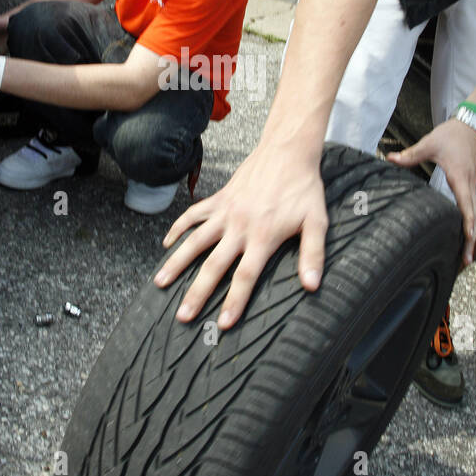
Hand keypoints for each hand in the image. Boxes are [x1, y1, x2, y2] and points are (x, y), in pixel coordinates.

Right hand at [156, 141, 327, 329]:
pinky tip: (167, 244)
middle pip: (214, 266)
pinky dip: (178, 228)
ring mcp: (225, 212)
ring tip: (159, 283)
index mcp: (263, 237)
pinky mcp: (218, 199)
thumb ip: (312, 255)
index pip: (245, 277)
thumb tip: (311, 285)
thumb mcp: (316, 222)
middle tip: (183, 316)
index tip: (222, 324)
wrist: (286, 152)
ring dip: (176, 263)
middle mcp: (239, 227)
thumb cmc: (303, 189)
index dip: (234, 302)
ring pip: (195, 241)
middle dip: (197, 293)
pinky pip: (192, 215)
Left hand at [386, 118, 475, 264]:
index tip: (467, 239)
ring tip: (465, 254)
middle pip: (474, 216)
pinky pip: (472, 207)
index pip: (466, 204)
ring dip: (471, 233)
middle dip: (470, 238)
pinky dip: (470, 222)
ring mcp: (471, 185)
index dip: (467, 222)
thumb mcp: (430, 143)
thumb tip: (390, 159)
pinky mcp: (470, 184)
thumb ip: (410, 154)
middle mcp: (469, 185)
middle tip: (465, 260)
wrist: (472, 125)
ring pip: (475, 214)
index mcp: (460, 177)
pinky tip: (463, 233)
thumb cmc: (452, 135)